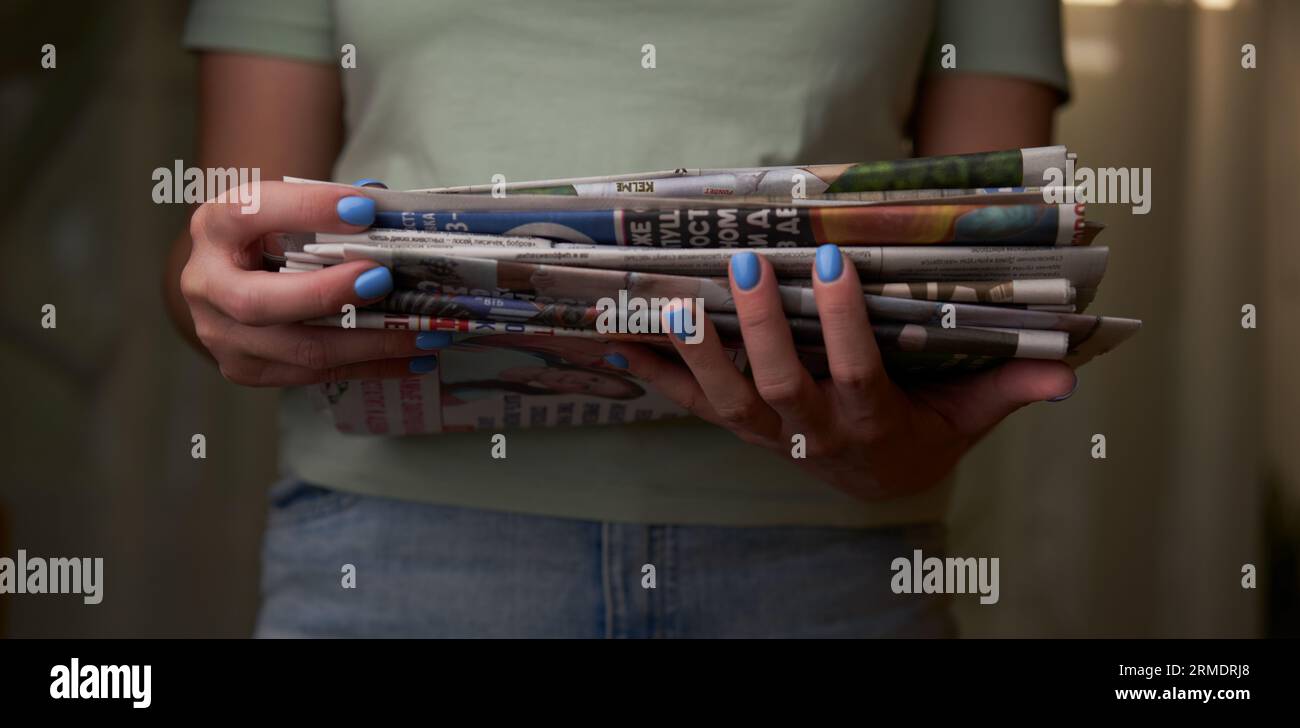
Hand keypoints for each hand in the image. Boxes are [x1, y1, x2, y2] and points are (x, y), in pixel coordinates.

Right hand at [181, 179, 450, 385]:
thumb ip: (332, 205)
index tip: (365, 209)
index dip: (309, 209)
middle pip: (262, 302)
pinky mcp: (247, 370)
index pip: (253, 211)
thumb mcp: (287, 209)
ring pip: (300, 349)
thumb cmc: (269, 236)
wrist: (230, 276)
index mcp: (216, 226)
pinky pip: (316, 374)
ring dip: (370, 342)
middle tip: (383, 280)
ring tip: (423, 331)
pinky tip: (414, 358)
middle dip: (328, 294)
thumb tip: (390, 211)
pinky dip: (371, 365)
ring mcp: (222, 335)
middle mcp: (206, 283)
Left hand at [605, 245, 1076, 500]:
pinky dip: (652, 374)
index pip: (855, 372)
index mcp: (871, 422)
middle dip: (757, 326)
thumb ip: (1009, 390)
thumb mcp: (970, 416)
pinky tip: (615, 339)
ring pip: (723, 398)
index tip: (829, 260)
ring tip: (665, 300)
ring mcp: (767, 433)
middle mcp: (811, 433)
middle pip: (776, 383)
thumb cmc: (926, 433)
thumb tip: (1066, 375)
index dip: (841, 322)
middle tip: (743, 261)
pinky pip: (688, 404)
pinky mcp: (736, 426)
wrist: (879, 481)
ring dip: (691, 351)